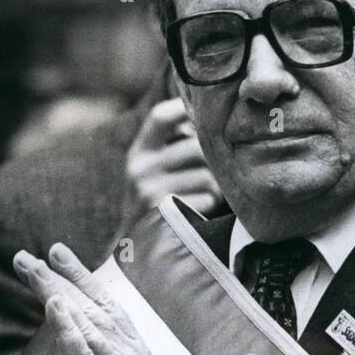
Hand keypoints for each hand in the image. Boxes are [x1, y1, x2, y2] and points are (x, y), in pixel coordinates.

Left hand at [13, 243, 183, 354]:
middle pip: (91, 308)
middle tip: (26, 257)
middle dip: (57, 278)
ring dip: (56, 293)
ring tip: (31, 271)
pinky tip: (55, 308)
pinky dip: (69, 332)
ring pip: (86, 325)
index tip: (56, 254)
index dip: (81, 278)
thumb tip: (85, 349)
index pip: (107, 306)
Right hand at [124, 96, 222, 217]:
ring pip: (206, 176)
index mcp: (139, 152)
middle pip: (195, 148)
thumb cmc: (157, 199)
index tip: (206, 112)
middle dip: (213, 160)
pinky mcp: (166, 215)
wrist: (137, 245)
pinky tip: (201, 209)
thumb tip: (208, 112)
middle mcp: (140, 169)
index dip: (184, 109)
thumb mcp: (152, 169)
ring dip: (215, 186)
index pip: (161, 117)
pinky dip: (211, 204)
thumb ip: (172, 144)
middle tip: (217, 171)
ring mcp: (150, 192)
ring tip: (209, 193)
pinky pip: (206, 200)